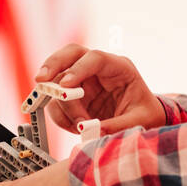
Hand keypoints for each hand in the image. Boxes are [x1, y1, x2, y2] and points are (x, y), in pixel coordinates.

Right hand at [36, 43, 164, 134]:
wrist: (144, 120)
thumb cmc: (146, 114)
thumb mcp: (140, 120)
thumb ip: (118, 125)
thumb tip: (92, 130)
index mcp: (119, 67)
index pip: (95, 58)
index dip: (78, 69)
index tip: (66, 87)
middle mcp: (98, 70)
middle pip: (70, 55)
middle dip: (52, 65)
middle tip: (41, 81)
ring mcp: (84, 81)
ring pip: (58, 80)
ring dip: (60, 104)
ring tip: (78, 125)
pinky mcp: (75, 96)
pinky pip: (57, 101)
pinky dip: (59, 115)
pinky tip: (72, 127)